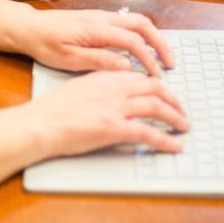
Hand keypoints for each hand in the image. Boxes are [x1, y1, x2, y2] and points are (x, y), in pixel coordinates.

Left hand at [14, 8, 173, 77]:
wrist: (29, 28)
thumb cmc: (45, 44)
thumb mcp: (69, 59)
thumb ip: (99, 61)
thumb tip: (126, 67)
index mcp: (97, 29)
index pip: (133, 41)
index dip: (148, 59)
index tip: (156, 75)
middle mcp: (103, 18)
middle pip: (142, 25)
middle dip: (160, 43)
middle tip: (170, 63)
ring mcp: (102, 15)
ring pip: (137, 20)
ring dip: (153, 37)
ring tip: (161, 56)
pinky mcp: (99, 18)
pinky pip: (128, 21)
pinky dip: (142, 33)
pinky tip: (143, 48)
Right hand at [25, 71, 188, 156]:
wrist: (40, 123)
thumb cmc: (52, 110)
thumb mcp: (78, 87)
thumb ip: (99, 88)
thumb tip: (112, 95)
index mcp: (105, 77)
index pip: (139, 77)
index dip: (157, 85)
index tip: (164, 94)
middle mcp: (114, 88)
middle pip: (155, 88)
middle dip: (173, 99)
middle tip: (180, 110)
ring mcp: (115, 108)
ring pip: (157, 107)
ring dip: (175, 117)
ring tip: (183, 126)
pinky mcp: (114, 128)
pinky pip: (148, 133)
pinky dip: (166, 139)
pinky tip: (174, 145)